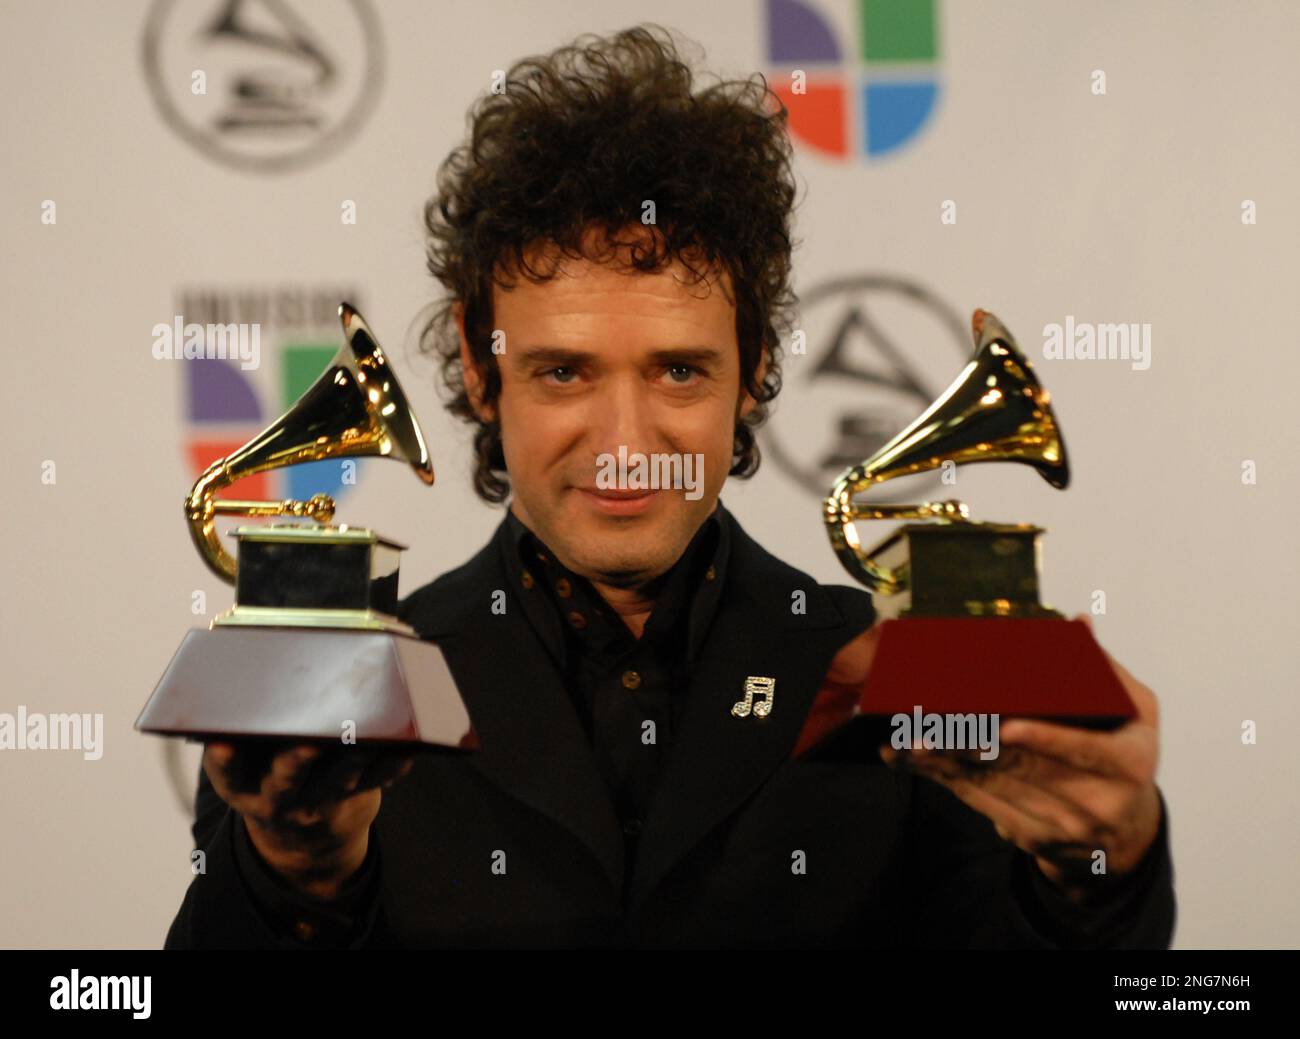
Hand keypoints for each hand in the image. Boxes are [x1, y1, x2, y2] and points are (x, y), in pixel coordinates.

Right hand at [202, 741, 413, 900]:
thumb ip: (247, 726)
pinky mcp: (354, 796)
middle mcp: (278, 798)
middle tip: (308, 742)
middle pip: (286, 781)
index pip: (227, 774)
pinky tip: (405, 744)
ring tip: (365, 736)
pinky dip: (392, 763)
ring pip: (338, 782)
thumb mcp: (246, 759)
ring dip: (353, 760)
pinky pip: (376, 781)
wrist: (299, 826)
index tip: (222, 744)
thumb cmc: (266, 768)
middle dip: (297, 761)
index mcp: (242, 785)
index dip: (223, 761)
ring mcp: (318, 800)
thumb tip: (259, 658)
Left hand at [880, 616, 1162, 897]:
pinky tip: (916, 761)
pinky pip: (983, 804)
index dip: (1045, 739)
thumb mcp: (1135, 714)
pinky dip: (947, 780)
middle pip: (1026, 768)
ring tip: (909, 740)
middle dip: (972, 745)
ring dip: (947, 763)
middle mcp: (1099, 801)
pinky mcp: (1033, 837)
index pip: (1085, 750)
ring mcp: (1065, 826)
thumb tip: (1079, 623)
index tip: (1008, 727)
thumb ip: (1106, 671)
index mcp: (1128, 764)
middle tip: (929, 723)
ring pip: (995, 787)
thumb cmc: (1124, 755)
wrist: (1125, 832)